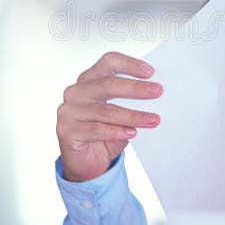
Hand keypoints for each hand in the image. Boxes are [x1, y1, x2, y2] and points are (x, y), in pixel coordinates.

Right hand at [57, 51, 161, 181]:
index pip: (108, 62)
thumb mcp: (121, 113)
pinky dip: (117, 131)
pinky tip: (132, 132)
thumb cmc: (106, 133)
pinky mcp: (67, 131)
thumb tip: (155, 92)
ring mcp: (69, 111)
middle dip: (135, 88)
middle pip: (108, 85)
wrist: (88, 162)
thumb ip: (131, 101)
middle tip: (157, 92)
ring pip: (106, 110)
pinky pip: (97, 130)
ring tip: (153, 119)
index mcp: (89, 79)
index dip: (129, 64)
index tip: (150, 72)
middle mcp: (76, 92)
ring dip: (133, 115)